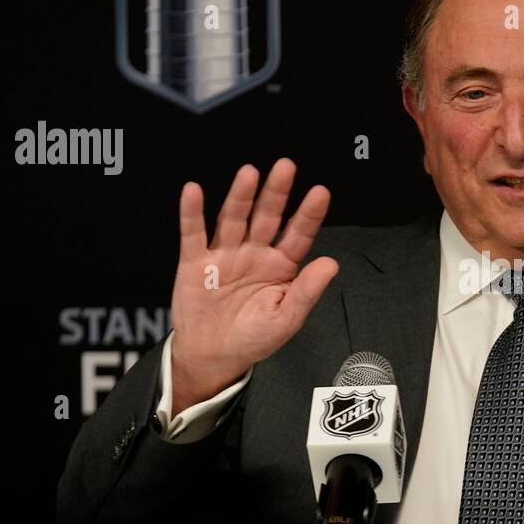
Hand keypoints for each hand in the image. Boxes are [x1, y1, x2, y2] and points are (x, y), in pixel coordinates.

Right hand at [170, 159, 337, 413]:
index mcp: (281, 266)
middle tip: (286, 167)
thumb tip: (331, 264)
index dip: (308, 214)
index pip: (298, 234)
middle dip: (276, 193)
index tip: (320, 193)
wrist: (214, 356)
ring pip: (234, 219)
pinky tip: (194, 192)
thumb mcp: (286, 319)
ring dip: (241, 196)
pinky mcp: (196, 262)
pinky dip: (192, 212)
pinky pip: (194, 233)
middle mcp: (254, 253)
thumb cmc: (253, 338)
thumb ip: (307, 291)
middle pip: (267, 217)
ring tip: (249, 173)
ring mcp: (225, 254)